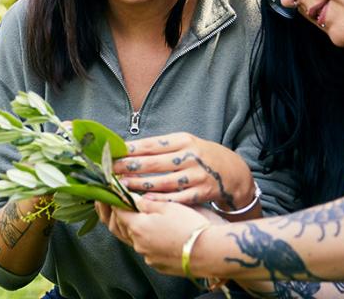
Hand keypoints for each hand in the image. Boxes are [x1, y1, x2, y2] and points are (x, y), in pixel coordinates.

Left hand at [102, 197, 211, 275]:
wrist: (211, 251)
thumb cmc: (192, 225)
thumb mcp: (169, 206)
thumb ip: (147, 202)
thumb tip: (132, 198)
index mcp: (138, 227)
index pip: (117, 211)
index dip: (114, 199)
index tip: (114, 191)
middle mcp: (139, 244)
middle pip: (119, 227)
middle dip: (116, 214)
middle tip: (116, 202)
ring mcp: (148, 256)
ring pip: (131, 240)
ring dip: (130, 228)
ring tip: (133, 216)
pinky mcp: (158, 264)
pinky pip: (145, 250)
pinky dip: (143, 240)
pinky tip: (151, 232)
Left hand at [114, 133, 252, 209]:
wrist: (234, 174)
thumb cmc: (202, 158)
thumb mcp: (185, 145)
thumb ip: (161, 148)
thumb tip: (129, 149)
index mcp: (183, 141)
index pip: (151, 145)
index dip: (130, 150)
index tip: (111, 153)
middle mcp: (189, 157)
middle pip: (154, 163)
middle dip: (129, 167)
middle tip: (109, 171)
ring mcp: (196, 176)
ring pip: (162, 182)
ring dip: (140, 184)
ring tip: (121, 186)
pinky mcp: (201, 193)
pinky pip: (176, 198)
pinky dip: (160, 200)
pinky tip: (144, 201)